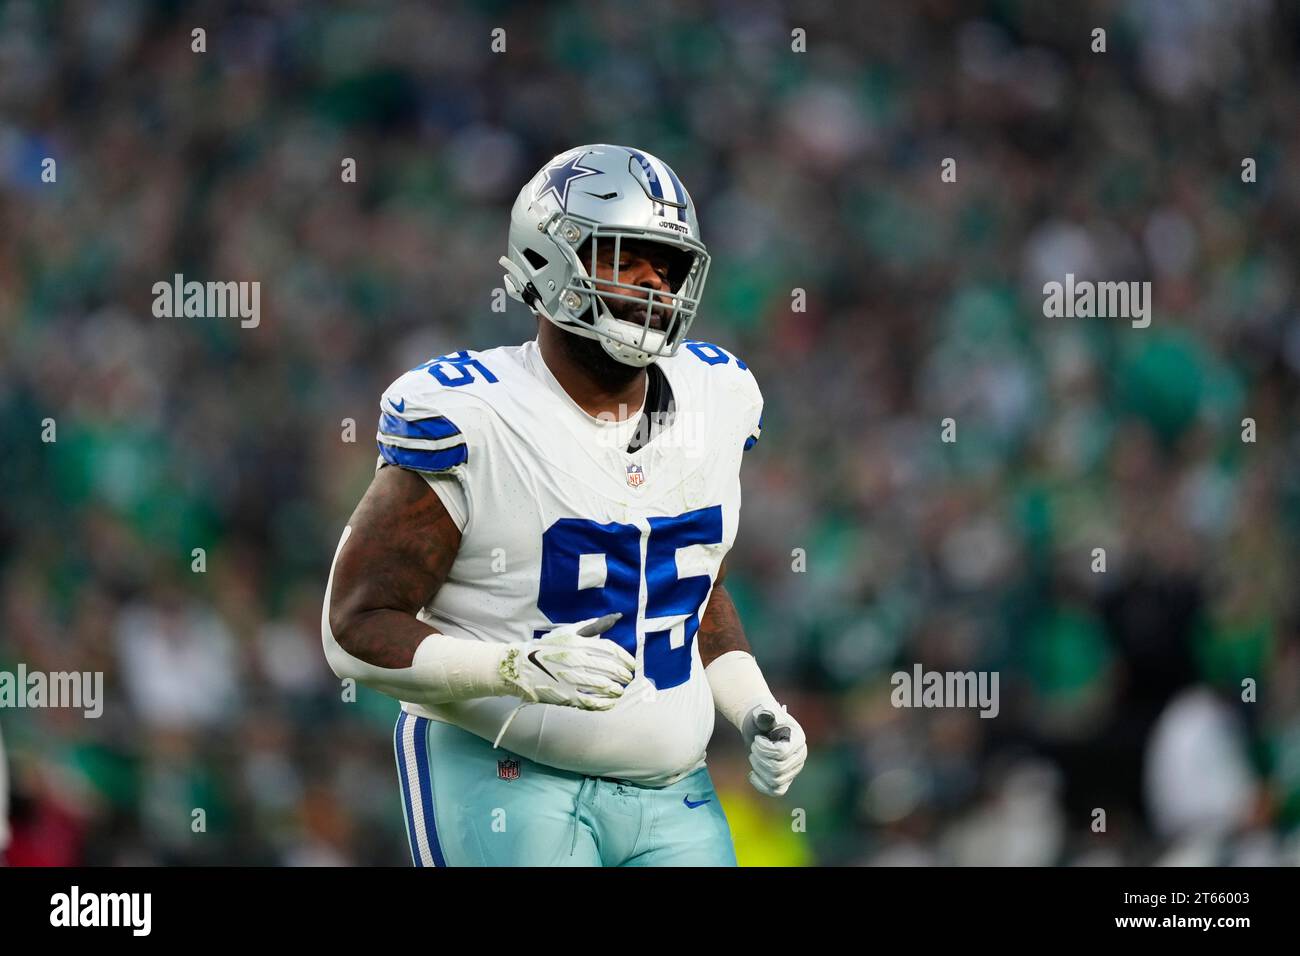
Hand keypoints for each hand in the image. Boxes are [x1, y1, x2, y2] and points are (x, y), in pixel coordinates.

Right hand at [499, 614, 634, 710]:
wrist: (520, 666)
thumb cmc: (547, 647)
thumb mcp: (569, 632)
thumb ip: (593, 626)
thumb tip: (616, 617)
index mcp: (578, 643)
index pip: (610, 650)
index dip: (625, 658)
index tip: (631, 664)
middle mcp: (577, 660)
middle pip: (610, 669)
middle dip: (623, 675)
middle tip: (628, 678)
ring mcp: (571, 679)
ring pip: (603, 686)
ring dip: (616, 690)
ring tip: (619, 691)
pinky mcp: (566, 695)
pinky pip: (591, 701)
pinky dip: (604, 703)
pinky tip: (610, 703)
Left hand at [740, 703, 807, 796]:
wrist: (759, 728)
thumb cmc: (761, 719)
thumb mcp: (762, 713)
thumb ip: (764, 715)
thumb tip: (765, 715)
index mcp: (798, 739)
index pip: (781, 753)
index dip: (764, 749)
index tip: (758, 739)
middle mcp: (800, 756)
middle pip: (777, 769)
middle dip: (759, 758)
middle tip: (754, 747)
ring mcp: (793, 769)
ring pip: (775, 780)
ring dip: (758, 768)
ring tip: (754, 756)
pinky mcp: (785, 780)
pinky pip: (776, 791)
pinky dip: (761, 785)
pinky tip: (752, 774)